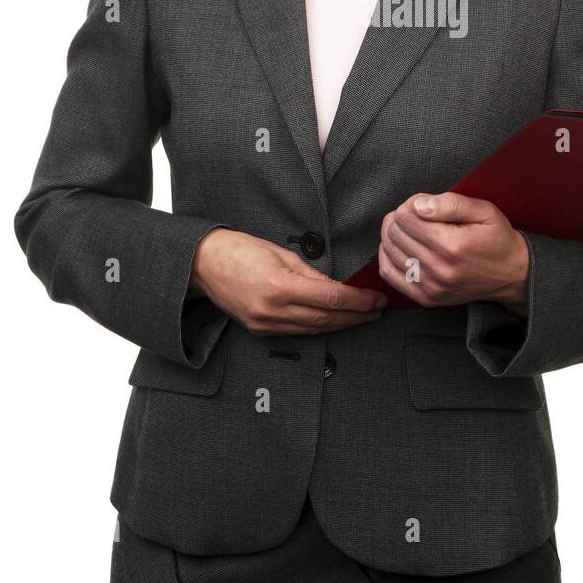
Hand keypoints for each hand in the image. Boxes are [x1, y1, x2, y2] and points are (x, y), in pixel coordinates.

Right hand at [187, 228, 387, 334]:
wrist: (204, 264)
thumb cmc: (242, 250)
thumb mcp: (282, 254)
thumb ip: (312, 274)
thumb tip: (338, 288)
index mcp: (280, 286)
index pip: (331, 299)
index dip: (359, 301)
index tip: (376, 298)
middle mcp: (273, 310)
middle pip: (326, 319)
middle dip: (357, 316)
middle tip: (378, 310)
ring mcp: (265, 324)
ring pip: (315, 329)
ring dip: (342, 324)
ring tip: (363, 317)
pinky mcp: (260, 330)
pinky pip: (298, 332)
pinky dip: (320, 327)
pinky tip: (334, 321)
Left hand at [377, 192, 529, 313]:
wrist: (510, 275)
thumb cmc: (497, 239)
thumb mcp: (484, 211)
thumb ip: (451, 203)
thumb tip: (418, 205)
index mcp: (452, 245)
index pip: (405, 216)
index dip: (412, 203)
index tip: (425, 204)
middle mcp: (438, 269)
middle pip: (393, 232)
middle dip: (401, 217)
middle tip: (419, 215)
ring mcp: (430, 287)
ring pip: (388, 250)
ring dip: (394, 234)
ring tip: (413, 229)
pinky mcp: (425, 298)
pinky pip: (389, 273)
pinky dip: (388, 255)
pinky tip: (402, 247)